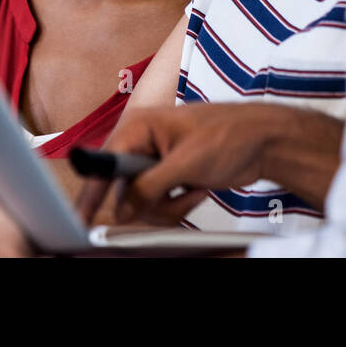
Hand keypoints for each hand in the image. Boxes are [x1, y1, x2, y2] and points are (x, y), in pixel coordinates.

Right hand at [77, 103, 321, 224]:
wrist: (264, 142)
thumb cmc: (231, 134)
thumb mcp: (186, 163)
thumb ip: (149, 187)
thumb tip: (122, 209)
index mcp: (139, 128)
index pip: (104, 163)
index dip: (92, 191)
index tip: (81, 218)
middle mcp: (143, 145)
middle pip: (122, 190)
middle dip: (150, 201)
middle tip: (176, 193)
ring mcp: (156, 163)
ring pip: (141, 202)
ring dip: (168, 205)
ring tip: (193, 188)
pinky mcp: (169, 178)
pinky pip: (159, 204)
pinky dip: (179, 204)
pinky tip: (198, 189)